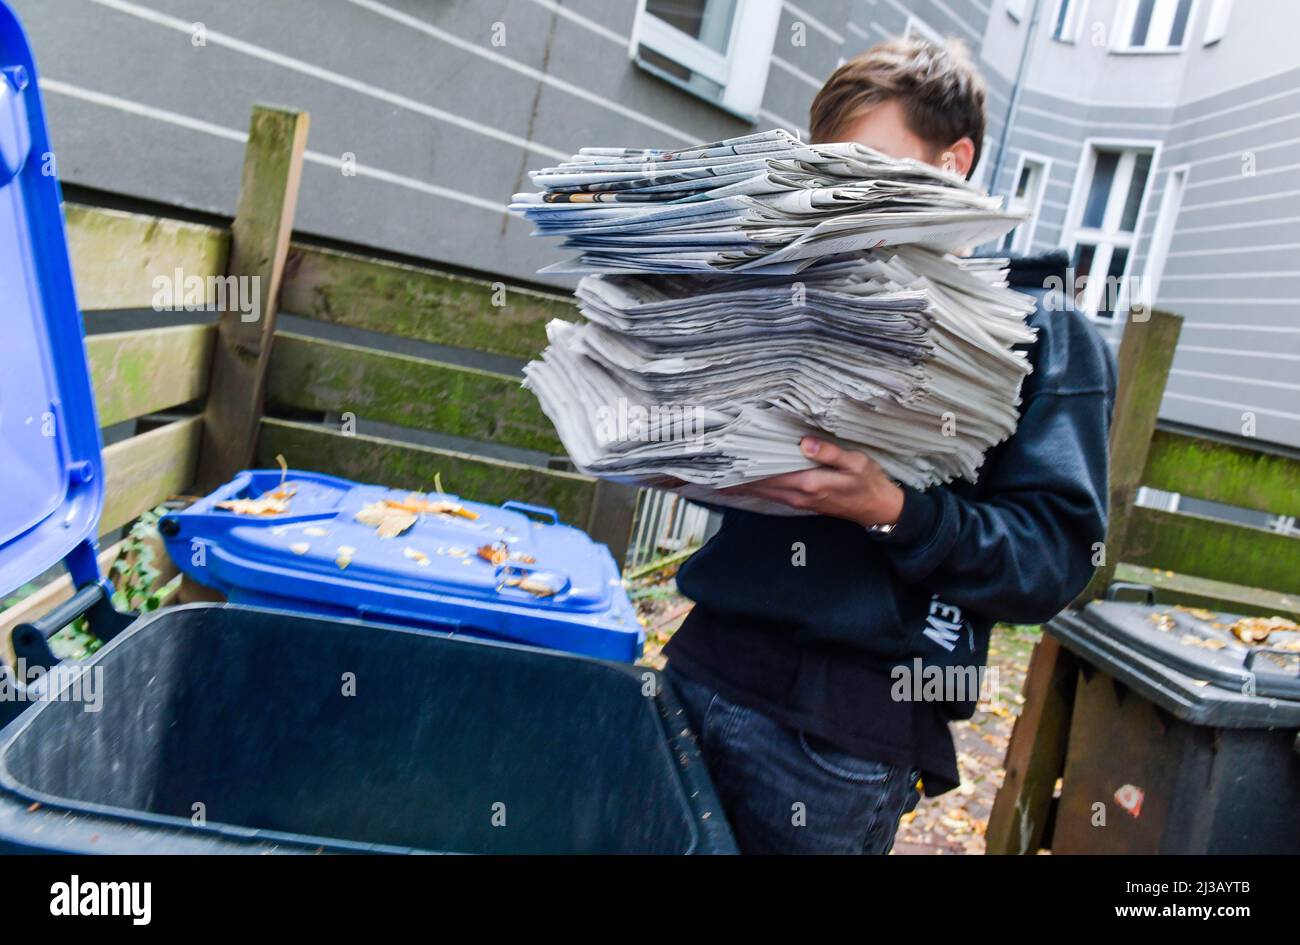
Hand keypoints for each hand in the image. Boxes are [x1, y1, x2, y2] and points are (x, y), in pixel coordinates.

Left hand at [721, 437, 904, 528]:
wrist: (878, 509)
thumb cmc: (868, 483)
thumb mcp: (856, 462)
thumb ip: (830, 453)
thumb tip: (805, 443)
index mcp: (808, 483)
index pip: (768, 473)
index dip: (745, 466)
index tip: (723, 457)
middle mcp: (798, 494)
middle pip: (759, 484)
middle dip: (735, 475)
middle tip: (710, 463)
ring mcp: (798, 500)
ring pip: (762, 491)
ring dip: (742, 483)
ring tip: (718, 472)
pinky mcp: (800, 501)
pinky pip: (771, 493)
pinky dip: (755, 486)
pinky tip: (744, 480)